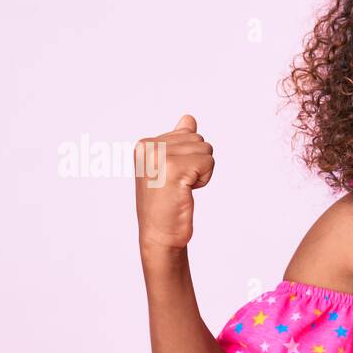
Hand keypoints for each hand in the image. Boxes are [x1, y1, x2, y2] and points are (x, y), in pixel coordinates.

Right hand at [134, 114, 214, 250]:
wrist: (160, 235)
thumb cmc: (166, 204)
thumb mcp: (170, 167)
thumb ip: (178, 141)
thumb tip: (189, 118)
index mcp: (144, 144)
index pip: (189, 134)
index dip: (190, 159)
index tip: (172, 178)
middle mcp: (148, 146)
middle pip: (199, 140)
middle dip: (197, 164)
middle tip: (178, 185)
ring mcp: (159, 156)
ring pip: (206, 150)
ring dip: (201, 172)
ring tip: (181, 188)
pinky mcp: (173, 168)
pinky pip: (208, 162)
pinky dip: (204, 179)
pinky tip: (186, 192)